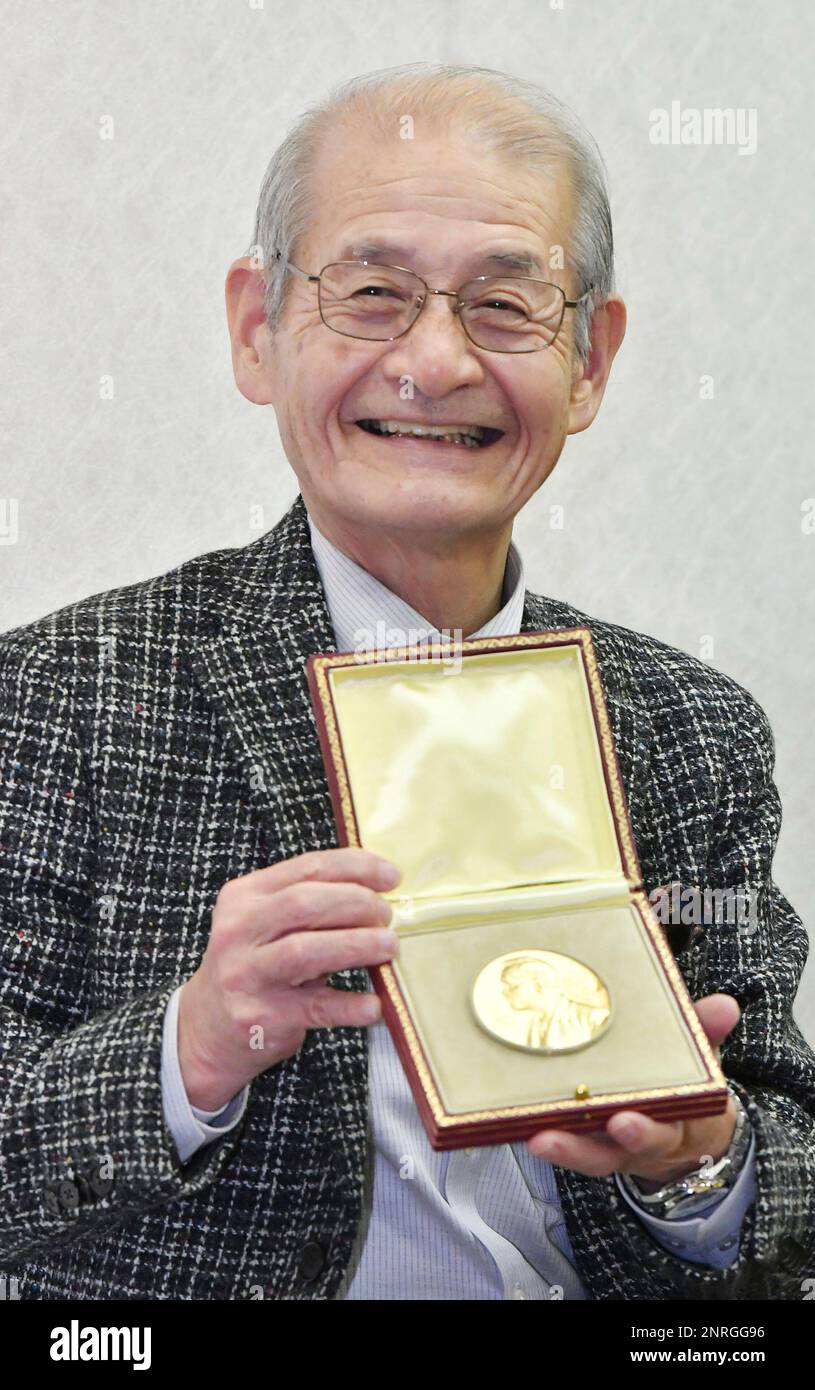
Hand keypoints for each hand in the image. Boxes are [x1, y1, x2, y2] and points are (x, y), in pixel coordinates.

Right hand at [178, 848, 400, 1110]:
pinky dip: (349, 1005)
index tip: (391, 876)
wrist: (206, 1030)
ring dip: (356, 945)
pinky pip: (313, 1007)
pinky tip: (374, 1006)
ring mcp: (244, 974)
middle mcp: (238, 931)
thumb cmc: (255, 966)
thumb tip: (379, 894)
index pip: (307, 868)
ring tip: (388, 947)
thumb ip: (310, 906)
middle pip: (304, 903)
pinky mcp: (258, 1017)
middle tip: (386, 917)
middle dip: (357, 904)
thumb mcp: (267, 926)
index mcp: (245, 897)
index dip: (356, 867)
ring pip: (306, 950)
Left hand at [527, 993, 740, 1184]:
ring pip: (575, 1152)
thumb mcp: (702, 1066)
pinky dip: (531, 1129)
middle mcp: (628, 1146)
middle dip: (583, 1146)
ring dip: (555, 1145)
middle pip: (605, 1154)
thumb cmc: (682, 1091)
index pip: (655, 1134)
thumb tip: (725, 1006)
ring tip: (532, 1136)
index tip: (624, 1121)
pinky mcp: (573, 1136)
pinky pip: (554, 1137)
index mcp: (666, 1127)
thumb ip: (709, 1035)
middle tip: (553, 1136)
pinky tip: (508, 1119)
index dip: (638, 1132)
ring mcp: (599, 1145)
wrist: (681, 1136)